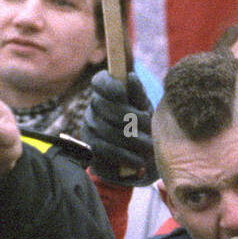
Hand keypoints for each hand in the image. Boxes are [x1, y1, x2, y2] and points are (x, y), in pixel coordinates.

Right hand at [82, 71, 155, 186]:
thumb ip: (139, 94)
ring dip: (131, 140)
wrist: (140, 158)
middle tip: (148, 128)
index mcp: (107, 92)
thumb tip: (130, 77)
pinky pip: (104, 151)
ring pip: (106, 130)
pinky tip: (138, 161)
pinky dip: (125, 156)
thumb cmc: (143, 127)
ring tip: (148, 147)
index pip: (100, 81)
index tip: (122, 93)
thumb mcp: (145, 109)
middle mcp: (94, 108)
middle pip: (104, 107)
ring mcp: (89, 128)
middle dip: (129, 117)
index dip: (109, 86)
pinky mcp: (90, 150)